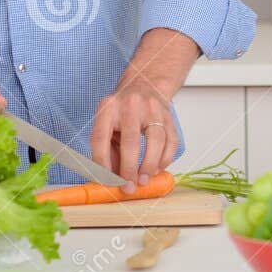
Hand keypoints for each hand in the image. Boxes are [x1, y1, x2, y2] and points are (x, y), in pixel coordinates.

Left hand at [91, 76, 178, 194]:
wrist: (145, 84)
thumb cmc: (123, 112)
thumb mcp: (108, 125)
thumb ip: (108, 151)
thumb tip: (111, 180)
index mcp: (108, 108)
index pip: (100, 138)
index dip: (101, 162)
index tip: (107, 180)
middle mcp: (130, 105)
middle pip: (130, 141)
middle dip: (129, 169)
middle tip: (129, 187)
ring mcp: (152, 109)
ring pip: (156, 140)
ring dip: (149, 165)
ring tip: (144, 181)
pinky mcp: (168, 115)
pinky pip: (171, 141)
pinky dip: (165, 159)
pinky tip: (157, 168)